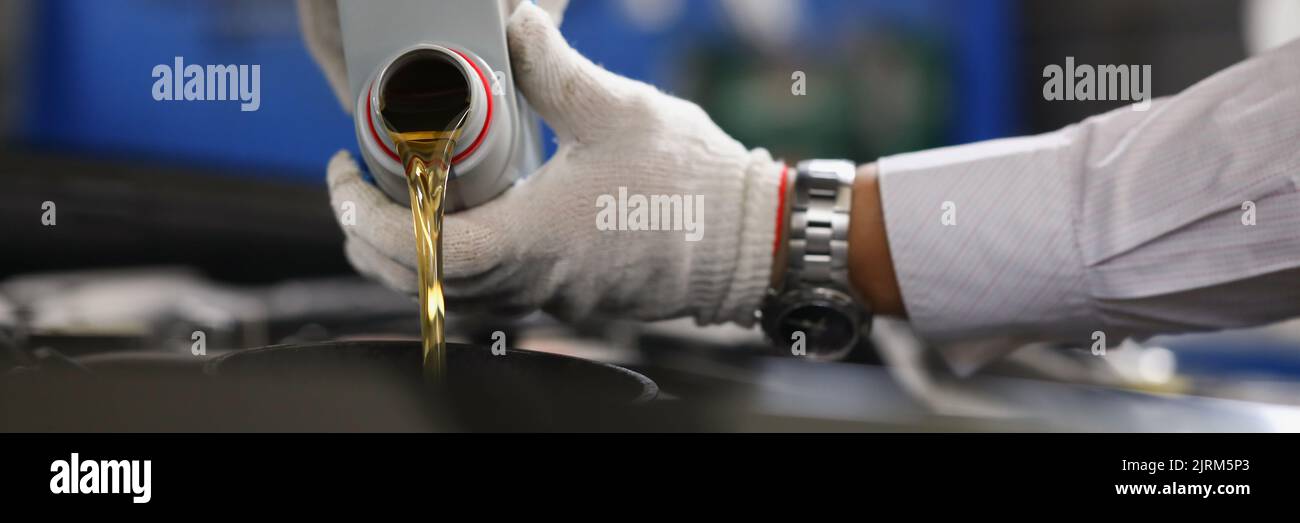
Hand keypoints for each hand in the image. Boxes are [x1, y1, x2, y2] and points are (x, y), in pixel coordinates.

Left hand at [328, 3, 786, 324]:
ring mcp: (550, 296)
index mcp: (532, 238)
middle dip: (370, 236)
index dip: (364, 214)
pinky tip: (466, 213)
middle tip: (356, 183)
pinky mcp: (568, 296)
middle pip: (418, 281)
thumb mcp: (615, 110)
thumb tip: (510, 20)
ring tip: (401, 195)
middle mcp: (532, 281)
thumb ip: (551, 67)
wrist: (751, 242)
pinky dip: (456, 259)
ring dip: (409, 251)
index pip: (419, 250)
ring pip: (450, 292)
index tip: (344, 170)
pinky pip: (489, 290)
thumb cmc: (691, 183)